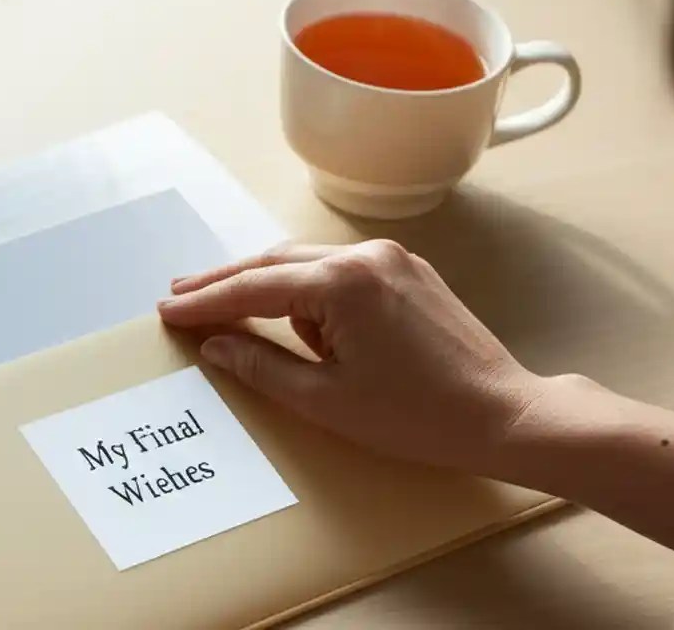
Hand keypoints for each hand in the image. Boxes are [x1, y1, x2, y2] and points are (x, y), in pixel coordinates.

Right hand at [158, 240, 549, 476]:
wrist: (505, 415)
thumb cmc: (417, 416)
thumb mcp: (326, 400)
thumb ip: (262, 366)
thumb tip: (217, 345)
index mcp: (341, 283)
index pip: (253, 288)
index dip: (206, 302)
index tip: (168, 310)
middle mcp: (365, 256)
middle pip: (274, 262)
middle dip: (227, 282)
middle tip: (182, 297)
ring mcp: (391, 259)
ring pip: (307, 264)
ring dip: (270, 288)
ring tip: (236, 318)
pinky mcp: (409, 272)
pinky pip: (340, 272)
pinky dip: (310, 292)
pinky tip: (300, 321)